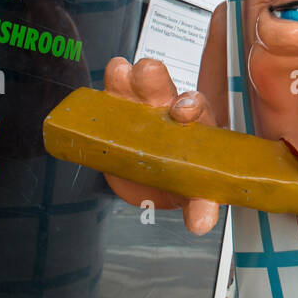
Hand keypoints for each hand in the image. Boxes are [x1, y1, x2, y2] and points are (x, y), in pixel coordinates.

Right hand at [101, 56, 221, 234]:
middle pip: (161, 84)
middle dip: (153, 78)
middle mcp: (166, 107)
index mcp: (193, 123)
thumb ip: (200, 205)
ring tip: (119, 75)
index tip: (181, 111)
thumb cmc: (183, 177)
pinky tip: (96, 95)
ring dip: (125, 77)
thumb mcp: (194, 193)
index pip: (194, 105)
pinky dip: (100, 94)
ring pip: (132, 81)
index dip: (188, 104)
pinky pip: (106, 96)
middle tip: (147, 75)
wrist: (153, 184)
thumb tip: (200, 222)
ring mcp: (138, 107)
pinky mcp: (113, 113)